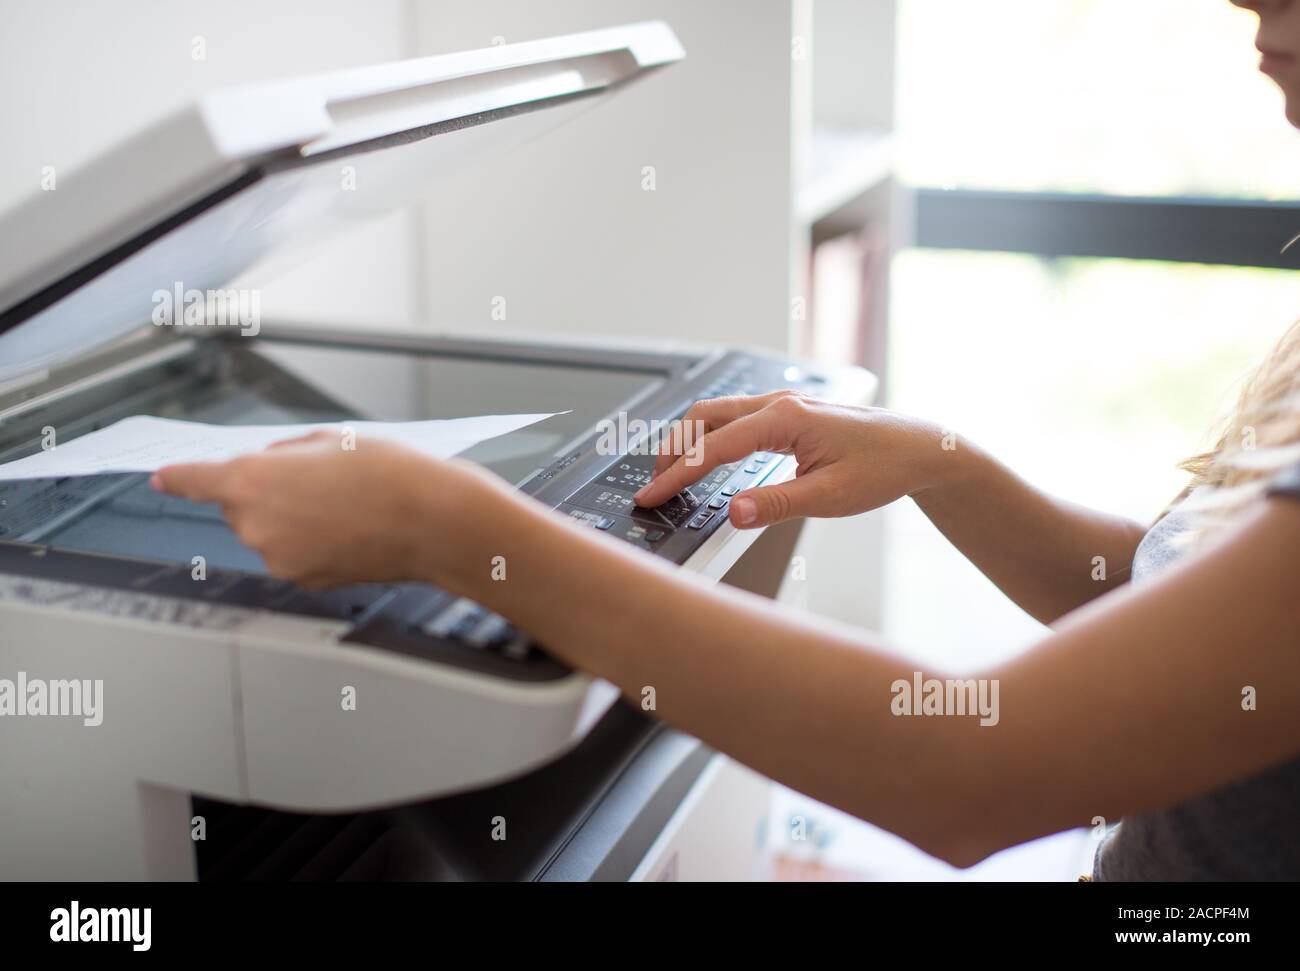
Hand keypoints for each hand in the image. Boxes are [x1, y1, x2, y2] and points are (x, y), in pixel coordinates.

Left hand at [150, 430, 503, 587]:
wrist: (434, 522)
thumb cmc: (391, 474)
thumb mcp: (331, 440)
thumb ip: (285, 454)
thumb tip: (270, 468)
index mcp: (253, 479)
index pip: (196, 479)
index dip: (177, 478)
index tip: (162, 478)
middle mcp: (256, 523)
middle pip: (240, 506)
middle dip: (267, 493)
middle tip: (319, 481)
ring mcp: (278, 558)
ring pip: (269, 532)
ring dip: (292, 519)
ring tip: (345, 506)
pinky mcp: (303, 580)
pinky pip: (293, 555)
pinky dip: (312, 543)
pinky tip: (350, 530)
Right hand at [633, 391, 947, 528]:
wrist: (918, 449)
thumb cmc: (883, 467)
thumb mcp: (830, 497)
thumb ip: (777, 505)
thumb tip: (733, 514)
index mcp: (786, 419)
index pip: (714, 448)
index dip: (677, 475)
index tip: (652, 496)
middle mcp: (779, 405)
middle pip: (703, 418)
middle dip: (672, 452)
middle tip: (653, 487)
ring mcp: (781, 406)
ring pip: (715, 414)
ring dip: (688, 442)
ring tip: (671, 476)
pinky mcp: (786, 415)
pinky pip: (733, 419)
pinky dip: (708, 438)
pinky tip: (706, 460)